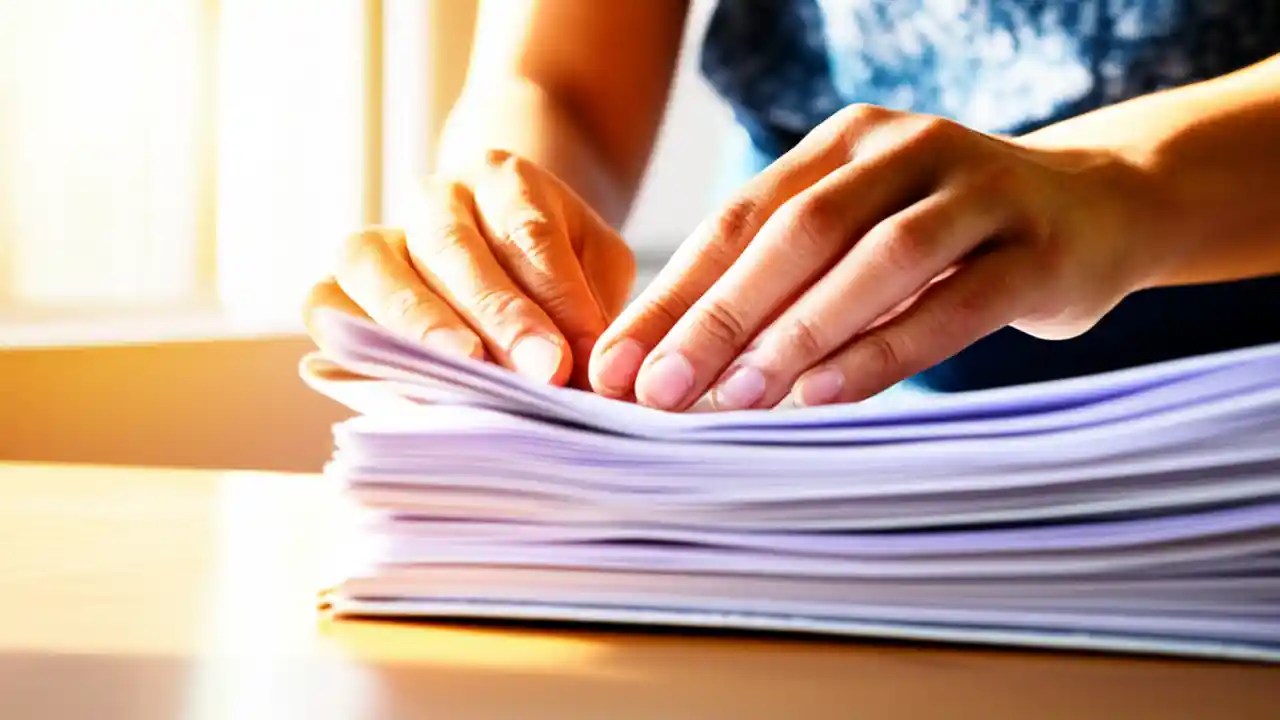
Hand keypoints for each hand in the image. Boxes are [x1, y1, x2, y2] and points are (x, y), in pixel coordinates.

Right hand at [305, 150, 634, 386]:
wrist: (495, 243)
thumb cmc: (552, 265)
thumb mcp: (594, 266)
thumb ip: (593, 307)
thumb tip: (588, 371)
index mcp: (503, 178)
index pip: (528, 234)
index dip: (554, 296)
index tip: (574, 355)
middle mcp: (432, 199)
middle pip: (457, 252)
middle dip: (501, 316)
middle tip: (541, 371)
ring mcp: (376, 237)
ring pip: (378, 267)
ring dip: (421, 323)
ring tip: (463, 368)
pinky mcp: (334, 283)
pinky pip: (326, 303)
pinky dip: (349, 339)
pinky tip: (388, 379)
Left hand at [588, 104, 1165, 409]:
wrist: (1098, 210)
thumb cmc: (951, 241)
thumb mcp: (862, 240)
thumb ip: (787, 283)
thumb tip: (681, 368)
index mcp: (844, 145)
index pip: (739, 219)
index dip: (673, 294)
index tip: (618, 365)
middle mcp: (904, 150)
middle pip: (794, 233)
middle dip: (717, 316)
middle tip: (659, 390)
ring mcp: (976, 191)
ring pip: (874, 260)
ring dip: (797, 332)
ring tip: (735, 398)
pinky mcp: (1034, 248)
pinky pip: (952, 304)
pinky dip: (885, 350)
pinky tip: (826, 395)